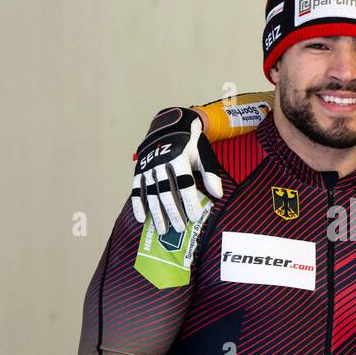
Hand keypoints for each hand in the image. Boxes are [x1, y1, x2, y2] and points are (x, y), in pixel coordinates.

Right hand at [131, 107, 223, 231]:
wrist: (169, 124)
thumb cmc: (190, 142)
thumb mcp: (203, 153)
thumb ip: (210, 173)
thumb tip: (218, 195)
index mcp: (179, 157)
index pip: (185, 183)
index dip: (190, 201)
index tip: (195, 217)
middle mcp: (161, 162)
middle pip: (167, 191)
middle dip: (174, 211)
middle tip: (180, 228)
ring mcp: (148, 167)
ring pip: (152, 193)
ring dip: (157, 213)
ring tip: (163, 230)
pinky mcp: (139, 170)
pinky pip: (137, 189)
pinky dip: (138, 204)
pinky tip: (141, 218)